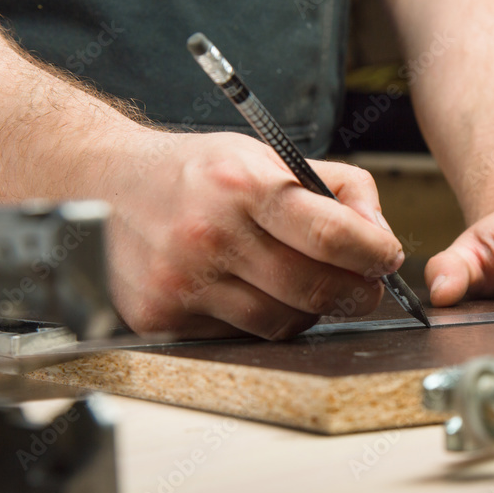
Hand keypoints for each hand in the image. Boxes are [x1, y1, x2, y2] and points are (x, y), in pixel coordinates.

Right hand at [104, 131, 402, 338]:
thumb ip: (340, 189)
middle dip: (358, 293)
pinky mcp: (162, 318)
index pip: (332, 236)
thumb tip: (382, 239)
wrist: (104, 183)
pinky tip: (256, 293)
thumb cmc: (200, 172)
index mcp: (242, 186)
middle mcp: (209, 236)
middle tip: (366, 286)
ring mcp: (182, 283)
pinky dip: (263, 320)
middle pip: (314, 290)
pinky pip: (241, 337)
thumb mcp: (270, 155)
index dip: (375, 254)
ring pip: (283, 323)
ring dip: (312, 311)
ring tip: (309, 286)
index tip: (389, 257)